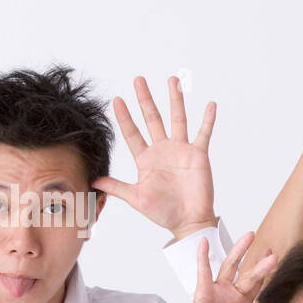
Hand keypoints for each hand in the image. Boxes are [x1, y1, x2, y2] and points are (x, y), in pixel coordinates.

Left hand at [93, 76, 216, 239]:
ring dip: (175, 99)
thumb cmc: (163, 213)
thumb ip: (116, 186)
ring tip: (172, 80)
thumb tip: (93, 180)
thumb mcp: (135, 198)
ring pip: (177, 119)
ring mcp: (181, 151)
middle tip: (138, 80)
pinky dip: (208, 119)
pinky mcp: (198, 155)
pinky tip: (210, 104)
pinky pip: (203, 133)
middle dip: (145, 99)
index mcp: (146, 159)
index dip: (124, 117)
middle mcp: (162, 150)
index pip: (132, 133)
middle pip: (152, 118)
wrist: (188, 222)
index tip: (116, 100)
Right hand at [185, 231, 277, 302]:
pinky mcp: (204, 292)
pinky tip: (204, 243)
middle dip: (258, 260)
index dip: (265, 272)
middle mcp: (231, 296)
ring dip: (239, 251)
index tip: (274, 258)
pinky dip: (202, 257)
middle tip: (270, 248)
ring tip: (249, 236)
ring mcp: (217, 292)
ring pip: (229, 267)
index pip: (257, 284)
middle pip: (247, 272)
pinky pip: (203, 271)